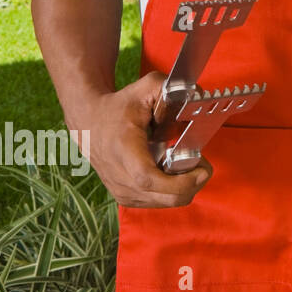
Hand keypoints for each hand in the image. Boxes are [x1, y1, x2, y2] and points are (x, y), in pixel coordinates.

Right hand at [69, 71, 213, 207]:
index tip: (201, 170)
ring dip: (184, 188)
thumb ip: (173, 89)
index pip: (148, 178)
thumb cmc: (119, 107)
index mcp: (124, 149)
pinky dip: (172, 192)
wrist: (90, 122)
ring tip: (187, 165)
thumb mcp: (145, 88)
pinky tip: (173, 173)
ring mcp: (121, 190)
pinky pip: (158, 203)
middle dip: (192, 184)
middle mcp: (119, 176)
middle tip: (202, 165)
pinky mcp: (124, 197)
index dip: (179, 182)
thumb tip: (198, 96)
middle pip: (163, 197)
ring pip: (165, 203)